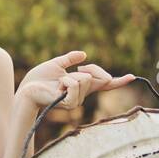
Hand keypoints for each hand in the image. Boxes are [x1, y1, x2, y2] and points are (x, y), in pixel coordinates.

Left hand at [15, 50, 135, 110]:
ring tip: (58, 83)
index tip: (131, 77)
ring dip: (70, 75)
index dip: (117, 80)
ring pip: (85, 79)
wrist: (26, 89)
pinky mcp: (70, 103)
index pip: (103, 83)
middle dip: (88, 69)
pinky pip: (75, 84)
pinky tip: (57, 87)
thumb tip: (84, 54)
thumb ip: (70, 59)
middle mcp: (82, 94)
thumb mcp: (56, 64)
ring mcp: (77, 100)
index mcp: (81, 86)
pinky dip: (66, 81)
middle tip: (72, 70)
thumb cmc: (38, 80)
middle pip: (97, 75)